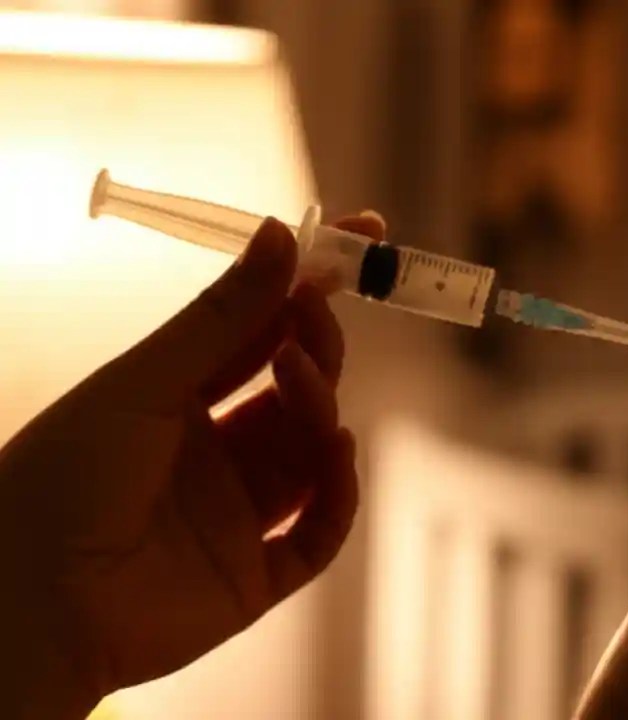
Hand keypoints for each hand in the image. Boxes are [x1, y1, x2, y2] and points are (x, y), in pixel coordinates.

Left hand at [0, 214, 382, 718]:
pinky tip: (337, 454)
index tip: (362, 237)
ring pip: (314, 453)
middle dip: (316, 345)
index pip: (262, 333)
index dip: (311, 287)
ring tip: (301, 378)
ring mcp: (239, 514)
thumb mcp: (145, 381)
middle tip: (313, 316)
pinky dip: (339, 492)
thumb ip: (224, 317)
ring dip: (322, 408)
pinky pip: (321, 530)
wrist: (28, 600)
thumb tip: (284, 233)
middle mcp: (216, 453)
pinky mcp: (258, 575)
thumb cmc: (63, 475)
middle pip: (296, 389)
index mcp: (179, 401)